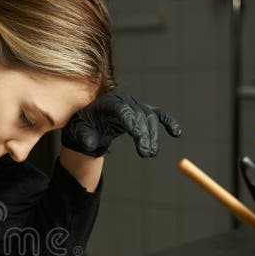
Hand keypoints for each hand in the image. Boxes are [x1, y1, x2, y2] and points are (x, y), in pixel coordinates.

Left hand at [61, 92, 181, 157]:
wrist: (89, 124)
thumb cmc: (83, 127)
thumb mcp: (78, 132)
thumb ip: (84, 137)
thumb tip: (91, 144)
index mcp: (107, 102)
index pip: (122, 110)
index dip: (131, 122)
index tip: (138, 136)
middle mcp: (123, 100)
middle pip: (139, 115)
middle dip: (144, 135)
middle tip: (146, 154)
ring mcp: (134, 105)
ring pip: (149, 118)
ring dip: (153, 136)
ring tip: (151, 153)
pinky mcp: (142, 112)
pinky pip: (158, 115)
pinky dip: (168, 122)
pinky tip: (176, 133)